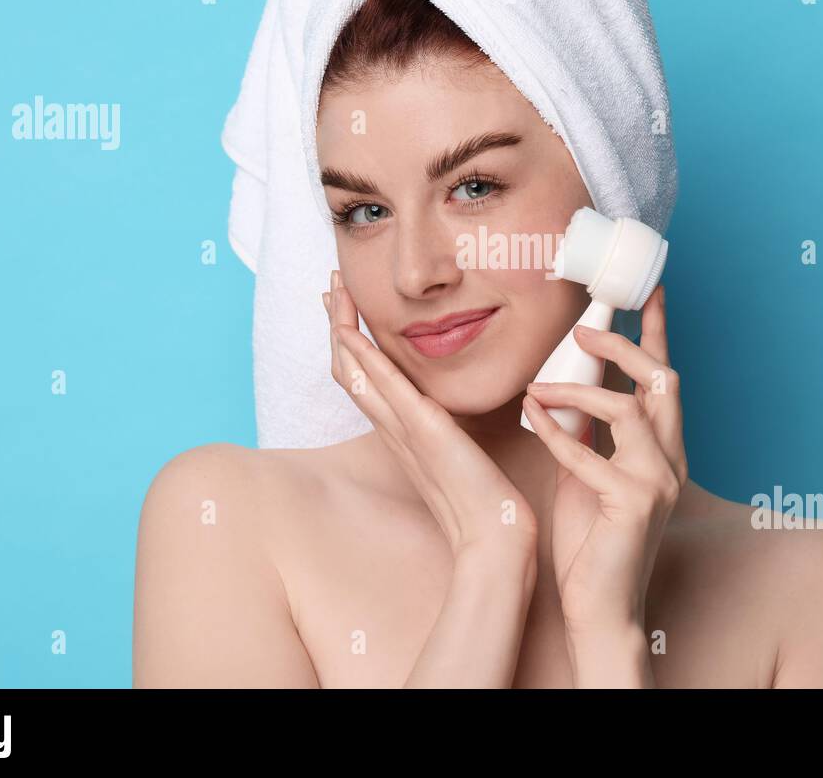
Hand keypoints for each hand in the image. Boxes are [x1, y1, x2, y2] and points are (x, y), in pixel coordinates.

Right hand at [323, 270, 538, 562]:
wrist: (492, 536)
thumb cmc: (484, 502)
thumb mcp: (462, 455)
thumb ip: (450, 432)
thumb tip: (452, 416)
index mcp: (401, 432)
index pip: (365, 378)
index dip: (350, 342)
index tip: (345, 309)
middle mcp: (393, 429)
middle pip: (349, 369)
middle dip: (338, 324)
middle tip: (329, 286)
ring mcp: (404, 429)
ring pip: (357, 372)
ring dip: (342, 329)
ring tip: (334, 292)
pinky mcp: (424, 431)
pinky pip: (386, 389)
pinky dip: (365, 359)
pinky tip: (352, 332)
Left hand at [521, 283, 686, 633]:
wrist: (603, 607)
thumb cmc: (594, 542)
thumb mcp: (589, 474)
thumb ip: (587, 433)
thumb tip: (565, 390)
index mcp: (664, 450)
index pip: (663, 380)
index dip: (658, 333)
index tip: (649, 290)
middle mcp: (671, 461)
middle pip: (661, 381)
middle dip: (625, 345)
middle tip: (582, 329)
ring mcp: (658, 482)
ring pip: (630, 409)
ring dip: (580, 389)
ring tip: (539, 385)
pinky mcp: (634, 504)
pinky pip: (592, 455)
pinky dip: (558, 432)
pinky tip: (532, 416)